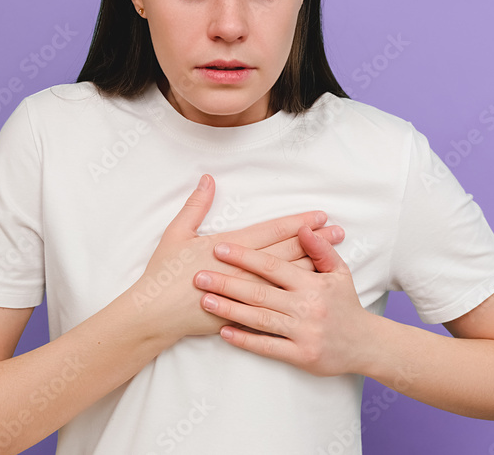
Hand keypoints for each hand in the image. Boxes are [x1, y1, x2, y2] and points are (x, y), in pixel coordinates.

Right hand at [128, 174, 343, 342]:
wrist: (154, 315)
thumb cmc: (163, 273)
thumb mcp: (176, 233)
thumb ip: (195, 205)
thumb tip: (207, 178)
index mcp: (228, 248)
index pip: (271, 232)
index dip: (297, 224)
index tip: (319, 217)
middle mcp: (243, 270)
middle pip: (286, 253)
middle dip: (315, 242)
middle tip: (339, 232)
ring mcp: (244, 294)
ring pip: (286, 278)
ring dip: (312, 264)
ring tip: (334, 256)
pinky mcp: (243, 314)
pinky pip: (276, 304)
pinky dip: (296, 295)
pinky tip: (314, 289)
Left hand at [194, 224, 371, 376]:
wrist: (365, 344)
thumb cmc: (346, 304)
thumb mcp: (339, 272)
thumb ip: (320, 250)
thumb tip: (303, 228)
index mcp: (312, 284)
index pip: (272, 266)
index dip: (245, 256)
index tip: (219, 248)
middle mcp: (306, 307)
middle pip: (259, 292)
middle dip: (227, 282)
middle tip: (198, 275)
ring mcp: (302, 333)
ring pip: (259, 319)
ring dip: (229, 309)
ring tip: (205, 300)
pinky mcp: (300, 355)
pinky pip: (267, 347)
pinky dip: (245, 340)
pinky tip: (223, 332)